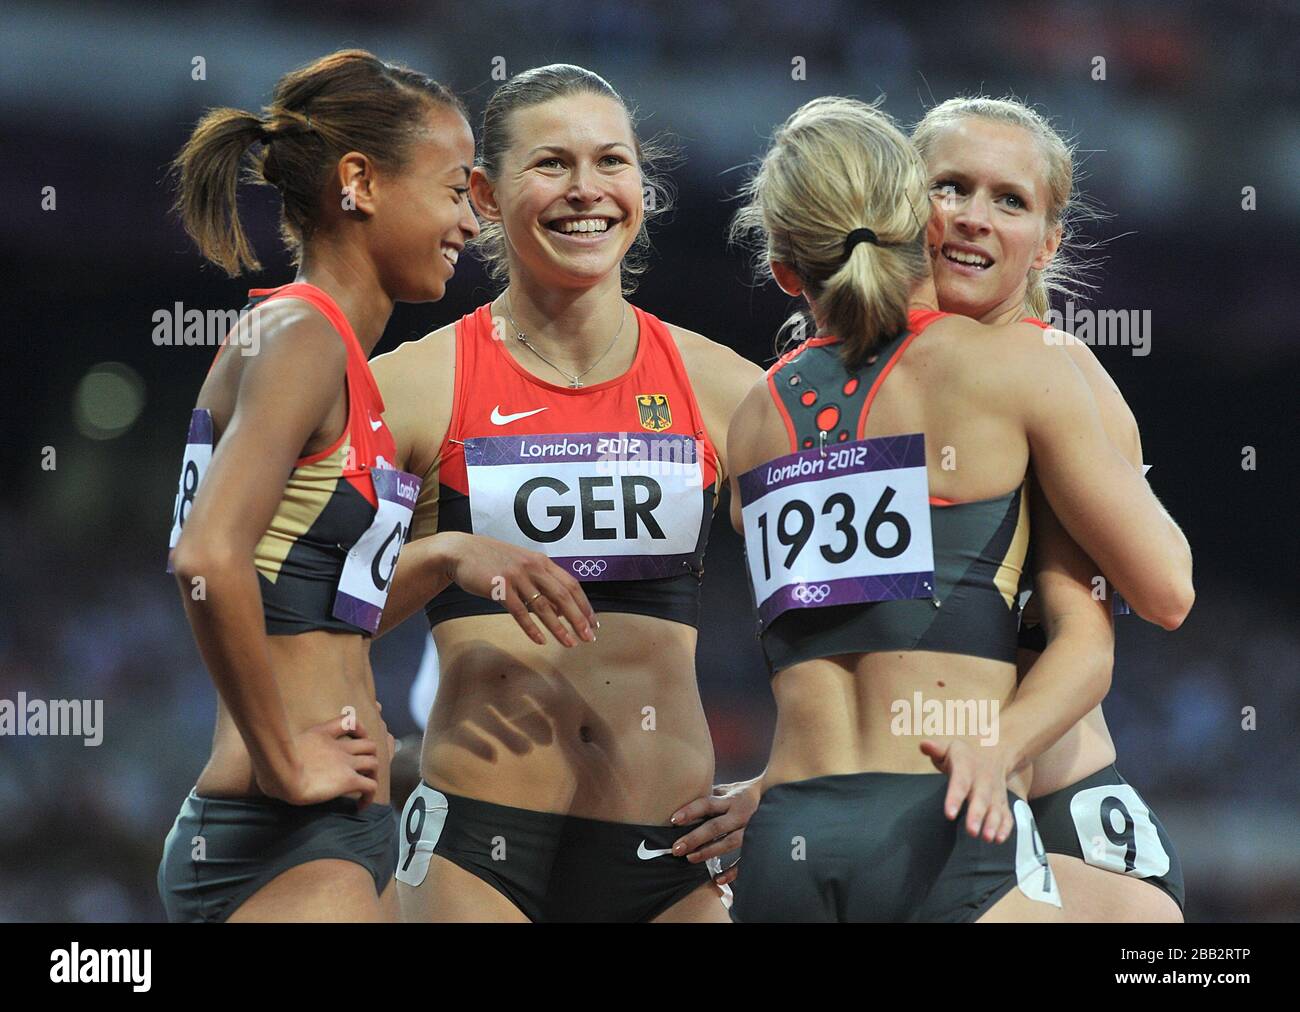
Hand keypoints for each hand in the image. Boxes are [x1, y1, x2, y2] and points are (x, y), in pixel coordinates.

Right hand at [256, 714, 379, 809]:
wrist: (281, 773)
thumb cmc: (272, 763)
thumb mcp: (281, 745)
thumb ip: (284, 747)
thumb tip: (270, 757)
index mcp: (322, 734)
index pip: (350, 722)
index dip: (359, 729)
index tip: (358, 738)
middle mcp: (339, 747)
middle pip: (369, 745)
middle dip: (370, 755)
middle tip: (363, 769)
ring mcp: (346, 763)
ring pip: (374, 763)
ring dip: (373, 775)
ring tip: (365, 787)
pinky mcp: (348, 780)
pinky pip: (370, 786)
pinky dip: (370, 796)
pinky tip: (362, 806)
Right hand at [441, 532, 597, 646]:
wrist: (461, 552)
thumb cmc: (492, 561)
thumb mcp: (522, 566)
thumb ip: (541, 583)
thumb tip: (560, 609)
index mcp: (541, 561)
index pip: (571, 584)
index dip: (584, 605)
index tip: (593, 623)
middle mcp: (533, 567)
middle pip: (563, 595)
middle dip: (578, 618)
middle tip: (588, 637)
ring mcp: (516, 577)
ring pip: (543, 606)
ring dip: (559, 627)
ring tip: (570, 643)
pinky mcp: (500, 588)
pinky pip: (519, 612)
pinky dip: (531, 628)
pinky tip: (540, 640)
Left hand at [668, 779, 761, 885]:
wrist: (778, 796)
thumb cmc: (746, 793)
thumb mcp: (730, 789)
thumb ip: (713, 795)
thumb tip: (688, 799)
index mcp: (732, 799)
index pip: (707, 804)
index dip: (690, 811)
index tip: (673, 820)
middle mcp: (741, 814)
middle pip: (715, 826)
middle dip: (695, 838)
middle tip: (677, 848)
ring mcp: (751, 829)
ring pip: (728, 843)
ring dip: (709, 852)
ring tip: (691, 859)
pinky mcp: (759, 842)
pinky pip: (746, 858)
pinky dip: (733, 870)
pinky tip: (718, 878)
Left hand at [919, 738, 1013, 843]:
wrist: (993, 751)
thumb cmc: (963, 755)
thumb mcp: (949, 748)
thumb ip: (936, 749)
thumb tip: (924, 744)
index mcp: (966, 768)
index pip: (960, 783)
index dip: (955, 798)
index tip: (949, 814)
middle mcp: (983, 781)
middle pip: (981, 799)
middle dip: (977, 816)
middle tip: (972, 831)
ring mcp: (995, 793)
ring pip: (996, 809)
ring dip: (993, 824)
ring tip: (987, 838)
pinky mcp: (1002, 802)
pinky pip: (1006, 815)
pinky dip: (1005, 827)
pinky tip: (999, 839)